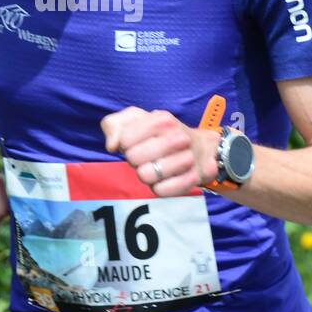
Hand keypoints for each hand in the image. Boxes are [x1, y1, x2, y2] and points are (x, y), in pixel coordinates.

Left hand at [99, 106, 214, 197]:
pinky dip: (157, 188)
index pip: (125, 138)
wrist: (200, 147)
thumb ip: (114, 125)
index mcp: (163, 119)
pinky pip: (162, 191)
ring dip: (145, 175)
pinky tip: (163, 180)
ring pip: (146, 175)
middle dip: (134, 160)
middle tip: (144, 157)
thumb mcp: (136, 120)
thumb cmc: (160, 135)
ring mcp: (188, 158)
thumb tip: (112, 145)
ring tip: (154, 168)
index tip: (134, 143)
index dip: (125, 144)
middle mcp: (178, 137)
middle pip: (134, 158)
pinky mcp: (193, 178)